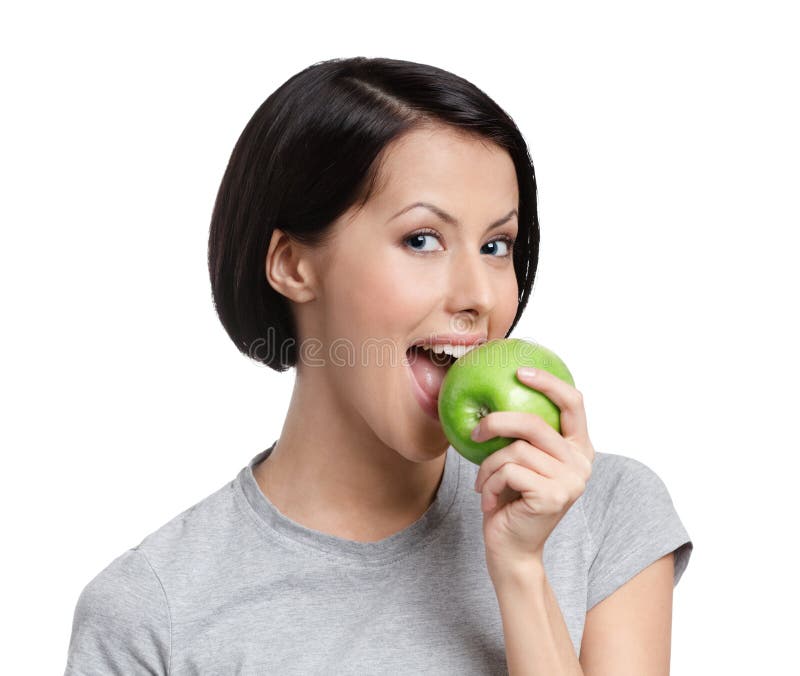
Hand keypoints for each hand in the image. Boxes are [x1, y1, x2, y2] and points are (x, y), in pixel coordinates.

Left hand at [473, 367, 595, 576]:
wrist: (511, 549)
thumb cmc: (510, 501)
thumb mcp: (520, 462)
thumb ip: (524, 436)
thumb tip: (494, 396)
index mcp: (578, 448)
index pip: (574, 403)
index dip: (549, 382)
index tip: (520, 371)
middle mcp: (581, 463)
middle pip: (534, 423)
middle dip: (498, 422)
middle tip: (476, 430)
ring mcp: (571, 481)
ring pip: (515, 450)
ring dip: (488, 466)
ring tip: (483, 483)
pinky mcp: (553, 496)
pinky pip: (508, 471)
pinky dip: (489, 483)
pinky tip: (489, 500)